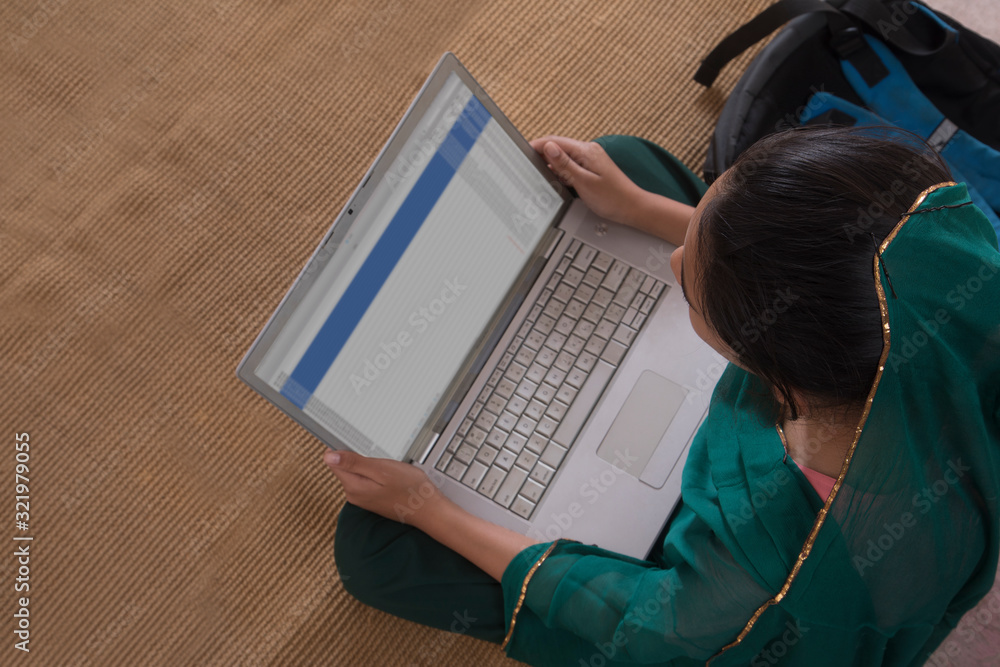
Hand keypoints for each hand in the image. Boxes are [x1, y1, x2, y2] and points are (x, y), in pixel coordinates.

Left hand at [322, 449, 452, 526]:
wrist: (428, 509)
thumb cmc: (409, 489)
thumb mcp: (382, 470)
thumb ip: (354, 463)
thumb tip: (329, 456)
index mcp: (353, 486)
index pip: (335, 462)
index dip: (343, 449)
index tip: (356, 444)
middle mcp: (354, 495)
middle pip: (346, 467)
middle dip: (359, 458)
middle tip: (379, 456)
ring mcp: (363, 498)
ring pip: (357, 473)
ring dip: (369, 465)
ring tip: (387, 466)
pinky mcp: (372, 499)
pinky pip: (367, 480)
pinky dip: (375, 473)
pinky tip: (389, 474)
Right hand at [530, 135, 642, 224]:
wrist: (632, 207)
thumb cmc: (612, 198)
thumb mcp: (583, 182)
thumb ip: (564, 164)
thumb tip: (549, 148)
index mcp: (586, 151)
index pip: (555, 142)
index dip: (537, 145)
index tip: (523, 151)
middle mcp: (588, 151)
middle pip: (558, 147)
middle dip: (542, 154)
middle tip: (526, 164)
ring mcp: (590, 159)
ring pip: (563, 157)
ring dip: (551, 164)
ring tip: (538, 173)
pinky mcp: (591, 168)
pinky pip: (571, 165)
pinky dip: (561, 171)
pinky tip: (556, 180)